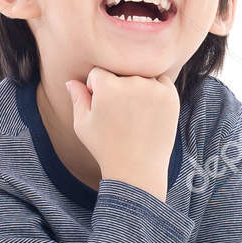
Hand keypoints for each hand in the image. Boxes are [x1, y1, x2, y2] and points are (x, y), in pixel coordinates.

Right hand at [64, 66, 178, 199]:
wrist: (137, 169)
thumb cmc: (105, 147)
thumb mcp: (83, 124)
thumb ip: (77, 98)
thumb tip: (71, 81)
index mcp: (107, 86)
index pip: (98, 73)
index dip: (95, 90)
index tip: (101, 109)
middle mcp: (132, 82)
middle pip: (120, 73)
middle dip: (117, 87)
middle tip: (119, 114)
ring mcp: (154, 88)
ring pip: (141, 76)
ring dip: (137, 88)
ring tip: (134, 115)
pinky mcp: (170, 96)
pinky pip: (161, 82)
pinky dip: (156, 92)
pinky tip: (149, 112)